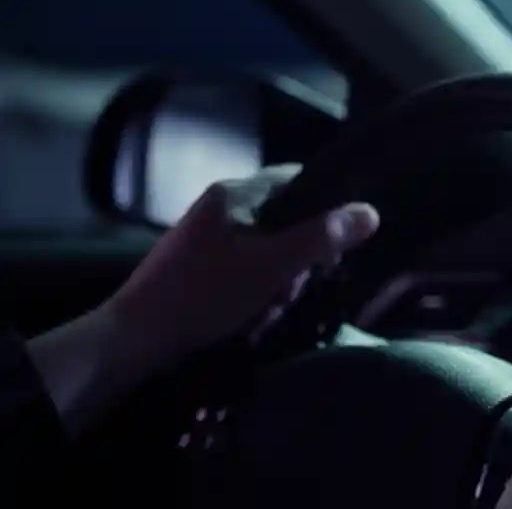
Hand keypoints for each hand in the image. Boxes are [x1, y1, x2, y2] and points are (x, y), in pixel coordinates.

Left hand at [28, 165, 378, 434]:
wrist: (135, 338)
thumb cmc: (205, 294)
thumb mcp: (273, 266)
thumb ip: (323, 237)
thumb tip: (372, 212)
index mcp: (235, 193)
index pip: (298, 178)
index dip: (327, 205)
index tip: (339, 241)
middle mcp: (221, 206)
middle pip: (287, 219)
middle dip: (299, 258)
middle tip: (292, 288)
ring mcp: (208, 237)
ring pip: (269, 250)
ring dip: (278, 281)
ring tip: (267, 309)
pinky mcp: (199, 266)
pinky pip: (246, 269)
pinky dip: (256, 292)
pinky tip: (250, 317)